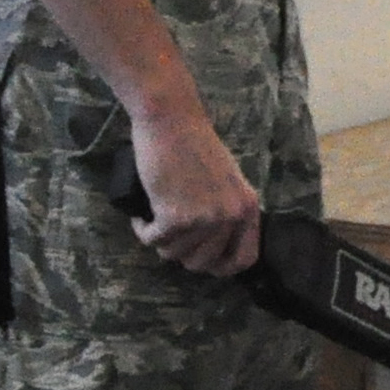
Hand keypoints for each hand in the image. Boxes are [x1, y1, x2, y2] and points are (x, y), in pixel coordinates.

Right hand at [128, 105, 262, 277]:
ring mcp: (204, 219)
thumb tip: (216, 242)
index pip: (244, 259)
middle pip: (202, 263)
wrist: (172, 121)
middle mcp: (231, 217)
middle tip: (169, 234)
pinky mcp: (175, 217)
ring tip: (154, 217)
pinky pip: (153, 241)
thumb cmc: (194, 145)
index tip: (203, 263)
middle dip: (181, 254)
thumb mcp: (226, 180)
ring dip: (159, 240)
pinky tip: (141, 217)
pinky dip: (142, 231)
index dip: (221, 267)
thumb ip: (227, 209)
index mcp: (248, 207)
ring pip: (173, 254)